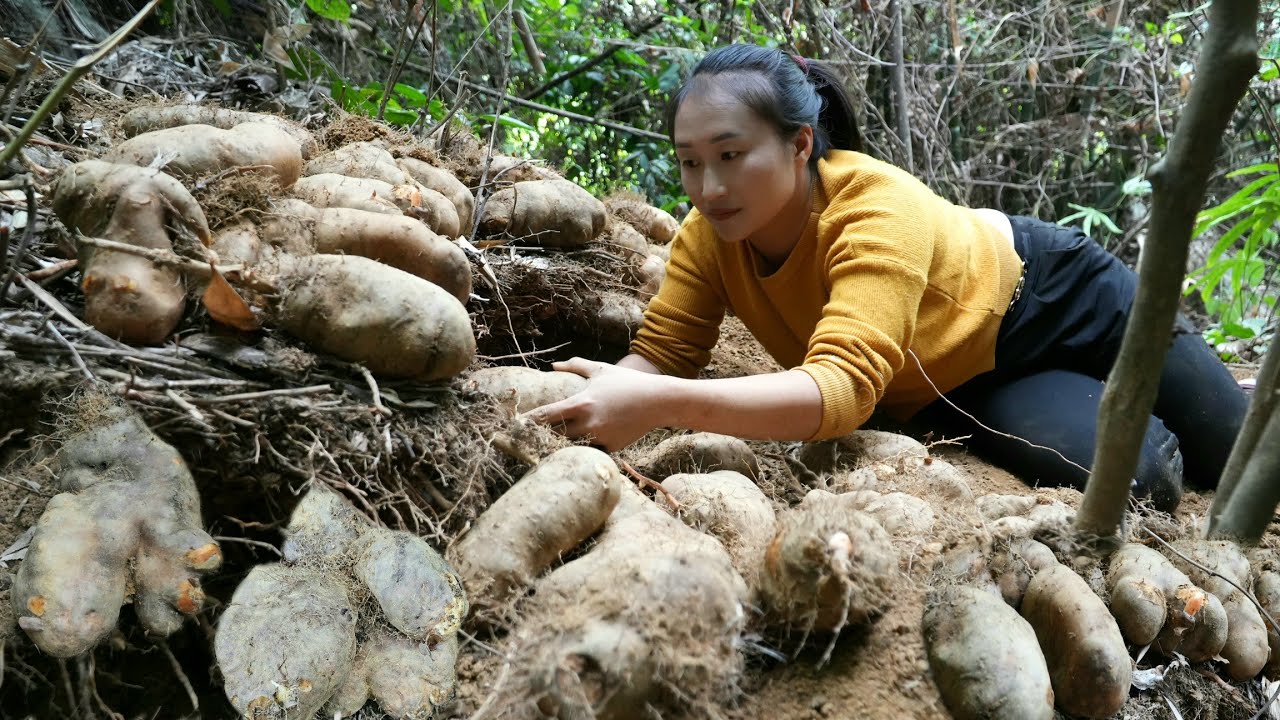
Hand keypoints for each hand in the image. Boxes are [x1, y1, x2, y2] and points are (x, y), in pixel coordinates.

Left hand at [523, 357, 670, 450]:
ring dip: (561, 445)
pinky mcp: (611, 448)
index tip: (513, 425)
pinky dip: (583, 448)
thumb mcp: (601, 370)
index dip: (528, 421)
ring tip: (548, 445)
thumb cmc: (629, 382)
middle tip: (527, 438)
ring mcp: (599, 437)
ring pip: (571, 446)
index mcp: (581, 403)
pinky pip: (590, 450)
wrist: (659, 401)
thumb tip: (553, 366)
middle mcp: (588, 423)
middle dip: (541, 437)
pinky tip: (576, 449)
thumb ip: (576, 366)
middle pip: (554, 436)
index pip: (546, 415)